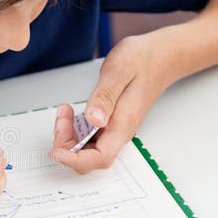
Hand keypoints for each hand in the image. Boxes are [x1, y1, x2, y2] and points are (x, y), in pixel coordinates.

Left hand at [50, 31, 176, 172]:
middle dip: (67, 145)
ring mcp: (115, 129)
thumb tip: (94, 120)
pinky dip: (74, 129)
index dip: (75, 160)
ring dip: (69, 137)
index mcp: (122, 124)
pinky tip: (71, 113)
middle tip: (61, 118)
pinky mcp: (110, 124)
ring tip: (64, 111)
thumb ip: (105, 97)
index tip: (57, 151)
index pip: (99, 158)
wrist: (160, 56)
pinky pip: (89, 137)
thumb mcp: (119, 71)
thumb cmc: (142, 61)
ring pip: (87, 149)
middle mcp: (119, 132)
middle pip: (89, 158)